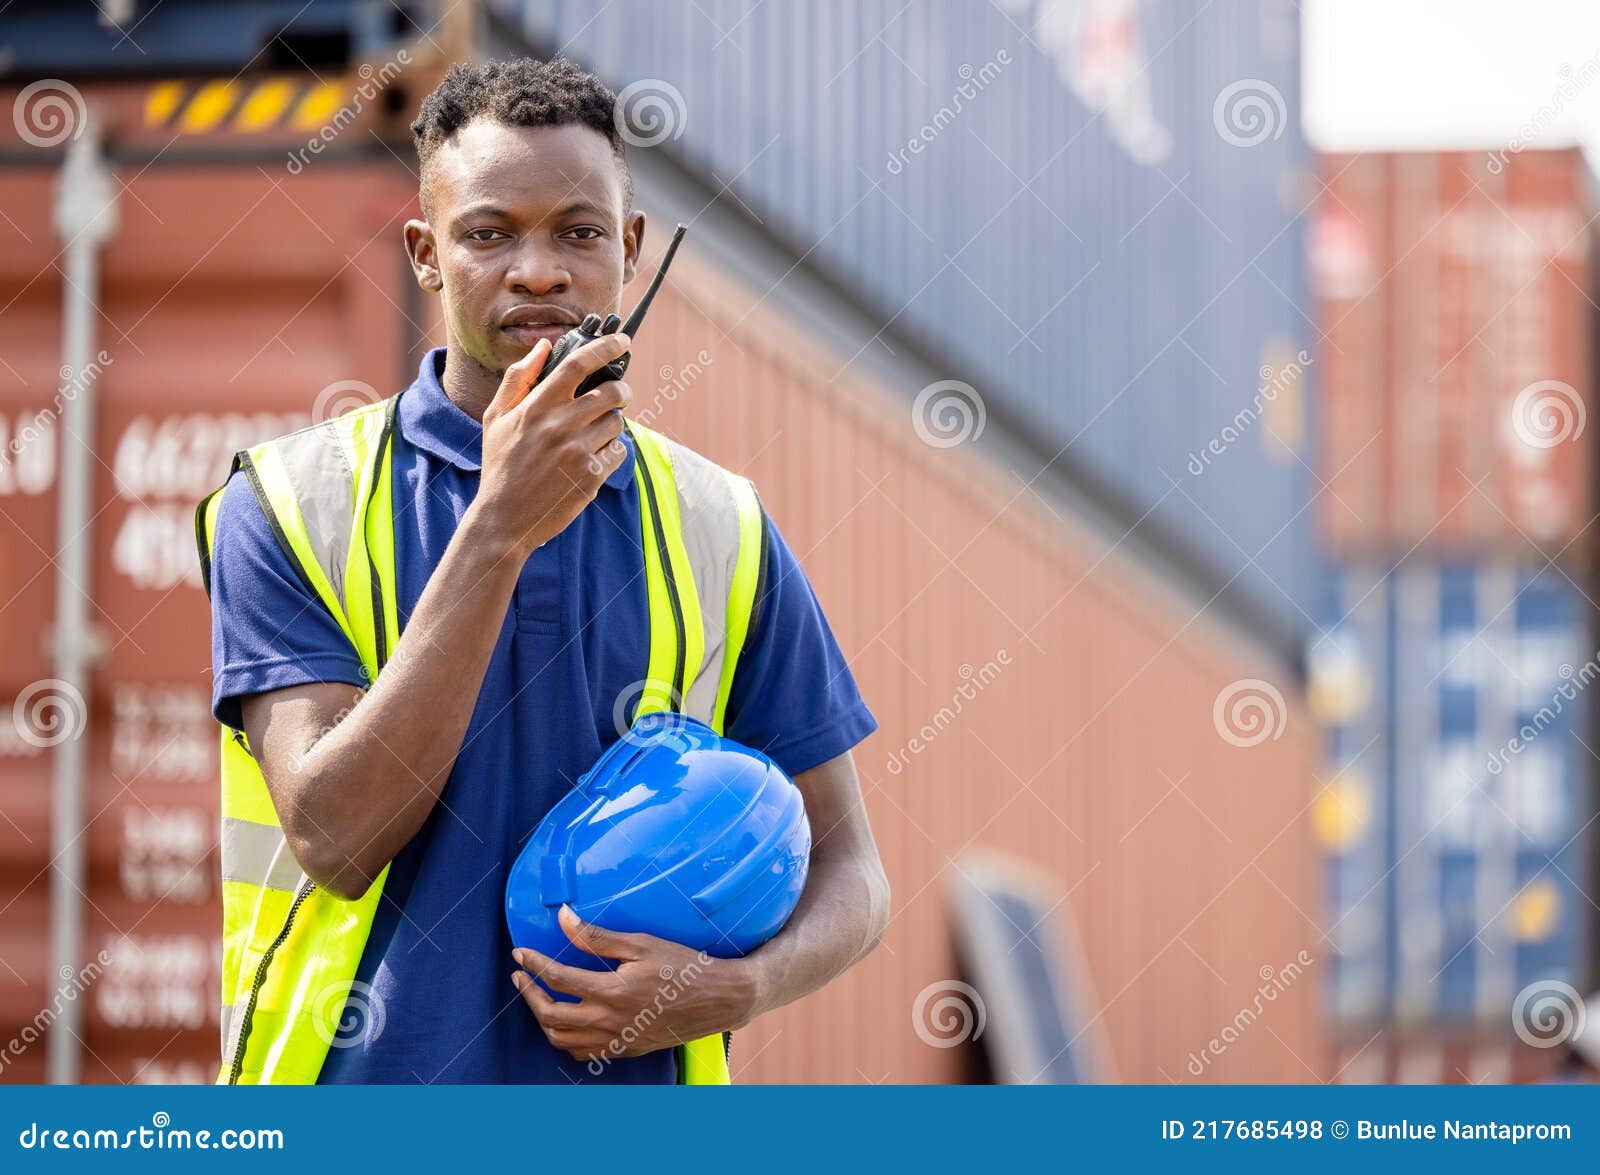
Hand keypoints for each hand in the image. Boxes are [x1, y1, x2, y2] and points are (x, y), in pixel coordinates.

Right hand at [472, 333, 632, 558]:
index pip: (578, 364)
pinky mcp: (592, 477)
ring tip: (591, 435)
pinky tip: (591, 459)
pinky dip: (612, 451)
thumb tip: (544, 346)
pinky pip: (619, 451)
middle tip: (616, 394)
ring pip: (617, 422)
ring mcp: (578, 452)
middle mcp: (559, 426)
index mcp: (536, 407)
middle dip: (621, 389)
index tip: (622, 340)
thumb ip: (519, 378)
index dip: (605, 347)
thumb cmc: (500, 465)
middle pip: (611, 391)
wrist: (504, 519)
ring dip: (612, 423)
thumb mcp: (496, 418)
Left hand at [510, 905, 757, 1065]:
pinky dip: (566, 1039)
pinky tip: (566, 1021)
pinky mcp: (626, 1050)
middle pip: (551, 1015)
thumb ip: (597, 936)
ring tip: (538, 997)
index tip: (521, 953)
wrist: (718, 999)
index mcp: (614, 991)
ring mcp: (618, 1040)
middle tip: (521, 976)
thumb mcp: (642, 943)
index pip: (558, 978)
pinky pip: (584, 1053)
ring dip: (543, 1018)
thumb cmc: (683, 966)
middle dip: (529, 994)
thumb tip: (563, 919)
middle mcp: (612, 1021)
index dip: (534, 964)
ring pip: (562, 1040)